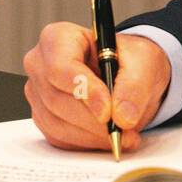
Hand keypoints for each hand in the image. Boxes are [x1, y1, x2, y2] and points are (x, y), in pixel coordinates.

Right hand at [24, 22, 170, 152]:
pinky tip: (111, 138)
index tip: (107, 112)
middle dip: (93, 120)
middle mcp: (40, 65)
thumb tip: (122, 116)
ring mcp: (38, 94)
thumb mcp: (142, 63)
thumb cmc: (130, 60)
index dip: (83, 91)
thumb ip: (133, 87)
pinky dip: (88, 143)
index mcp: (58, 38)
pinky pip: (60, 138)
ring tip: (126, 135)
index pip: (60, 66)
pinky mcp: (45, 118)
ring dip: (93, 136)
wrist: (130, 75)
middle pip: (57, 99)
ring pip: (57, 123)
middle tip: (125, 130)